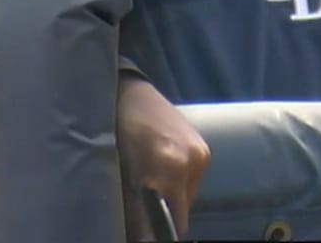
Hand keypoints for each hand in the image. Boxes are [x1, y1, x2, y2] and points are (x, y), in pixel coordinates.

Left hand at [116, 76, 210, 237]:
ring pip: (187, 195)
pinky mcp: (203, 149)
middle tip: (142, 204)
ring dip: (171, 197)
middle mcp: (192, 160)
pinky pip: (191, 180)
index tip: (145, 230)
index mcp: (171, 164)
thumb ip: (135, 205)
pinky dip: (177, 182)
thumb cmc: (117, 128)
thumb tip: (142, 235)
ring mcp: (201, 154)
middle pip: (183, 209)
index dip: (158, 229)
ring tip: (149, 182)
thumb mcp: (121, 168)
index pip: (174, 218)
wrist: (130, 92)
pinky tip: (160, 169)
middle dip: (164, 213)